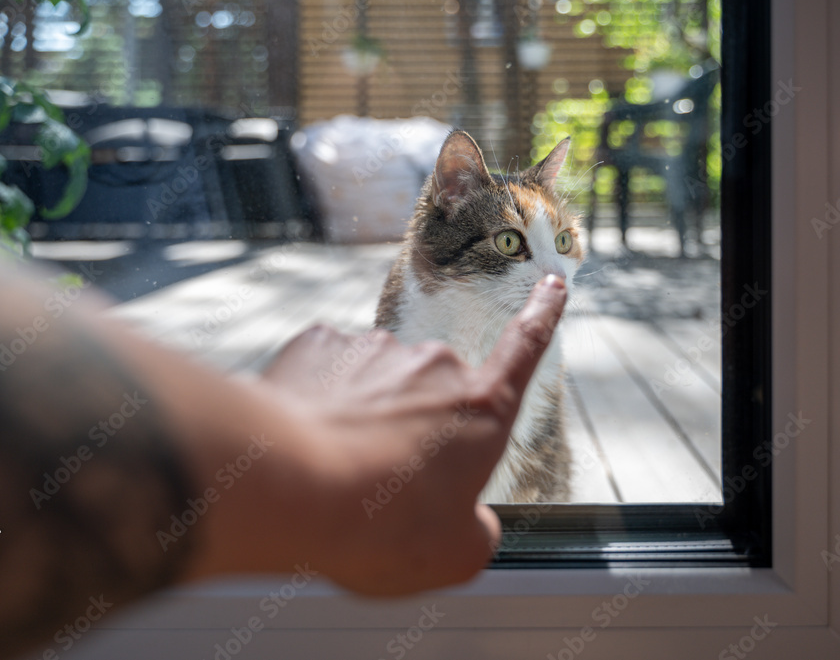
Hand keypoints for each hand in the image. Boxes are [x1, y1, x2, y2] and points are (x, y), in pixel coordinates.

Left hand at [260, 275, 566, 595]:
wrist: (290, 489)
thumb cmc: (380, 524)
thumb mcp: (455, 555)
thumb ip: (477, 530)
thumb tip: (470, 522)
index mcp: (481, 408)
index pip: (524, 349)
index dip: (542, 315)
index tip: (550, 284)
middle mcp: (434, 365)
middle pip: (433, 392)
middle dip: (414, 430)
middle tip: (384, 484)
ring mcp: (375, 350)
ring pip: (377, 384)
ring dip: (365, 417)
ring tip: (338, 470)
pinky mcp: (321, 345)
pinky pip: (330, 372)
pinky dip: (322, 402)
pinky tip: (309, 439)